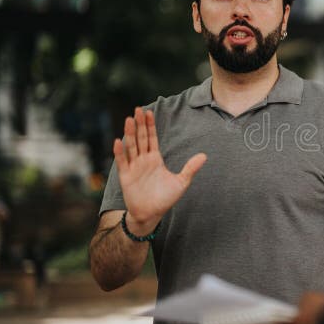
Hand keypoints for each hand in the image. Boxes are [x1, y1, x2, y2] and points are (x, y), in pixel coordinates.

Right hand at [114, 107, 206, 234]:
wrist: (151, 214)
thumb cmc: (165, 199)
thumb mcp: (181, 182)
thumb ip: (191, 168)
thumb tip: (204, 156)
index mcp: (155, 159)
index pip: (152, 138)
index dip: (150, 125)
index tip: (149, 112)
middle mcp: (143, 160)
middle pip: (141, 138)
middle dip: (139, 124)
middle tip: (137, 109)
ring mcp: (134, 167)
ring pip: (131, 146)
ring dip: (129, 133)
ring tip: (129, 120)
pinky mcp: (126, 176)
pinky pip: (122, 162)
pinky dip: (120, 152)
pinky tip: (119, 141)